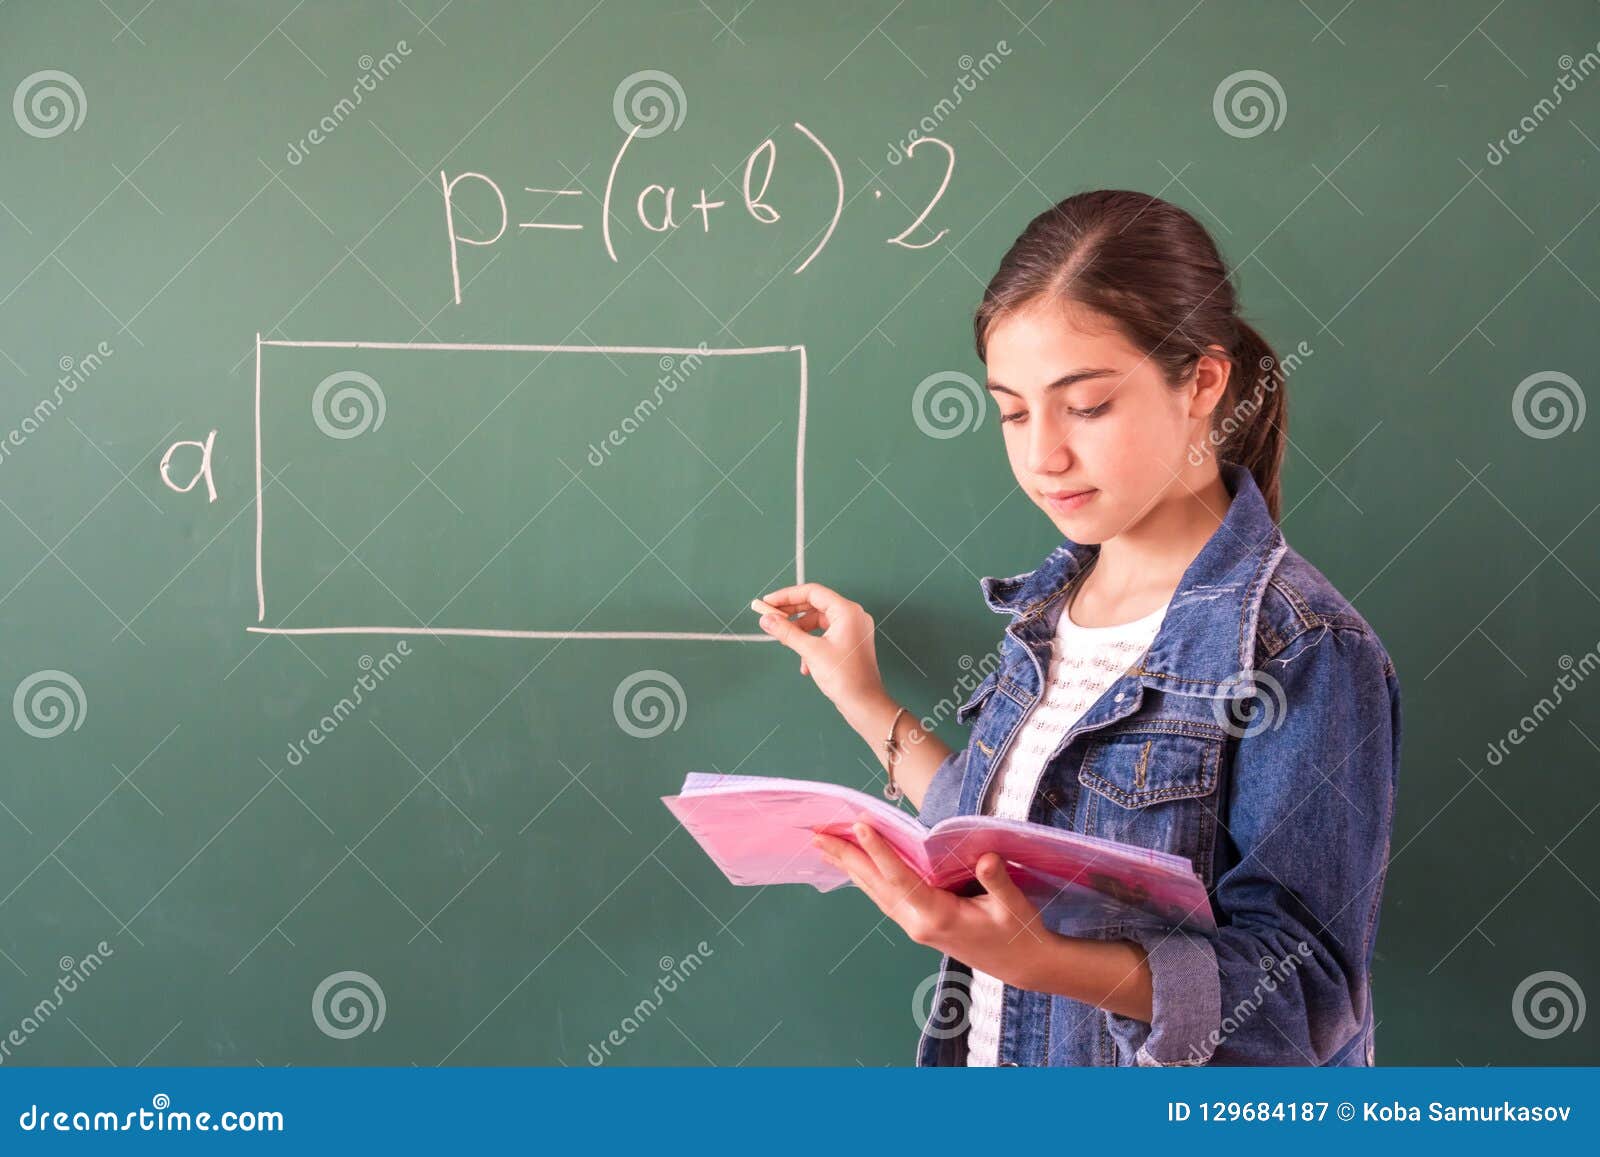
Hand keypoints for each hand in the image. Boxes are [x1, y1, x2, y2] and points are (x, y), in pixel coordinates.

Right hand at [756, 582, 885, 708]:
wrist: (864, 703)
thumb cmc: (845, 677)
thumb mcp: (810, 651)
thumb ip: (787, 632)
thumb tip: (767, 620)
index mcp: (847, 611)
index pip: (812, 592)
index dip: (787, 596)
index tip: (768, 602)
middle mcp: (852, 616)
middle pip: (815, 605)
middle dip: (791, 614)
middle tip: (770, 618)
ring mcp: (852, 629)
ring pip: (818, 622)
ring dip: (800, 633)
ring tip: (786, 643)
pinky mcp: (849, 642)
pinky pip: (825, 635)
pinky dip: (811, 644)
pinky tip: (805, 664)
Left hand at [811, 821, 1059, 988]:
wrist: (1022, 965)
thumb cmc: (1020, 933)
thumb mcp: (1014, 906)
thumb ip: (997, 882)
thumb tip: (985, 858)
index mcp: (939, 917)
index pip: (902, 879)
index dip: (880, 852)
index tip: (860, 826)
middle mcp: (918, 923)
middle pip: (876, 885)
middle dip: (847, 858)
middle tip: (817, 834)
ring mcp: (915, 926)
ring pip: (875, 892)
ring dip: (850, 867)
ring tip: (825, 844)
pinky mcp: (918, 924)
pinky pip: (884, 897)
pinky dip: (866, 877)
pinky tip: (854, 865)